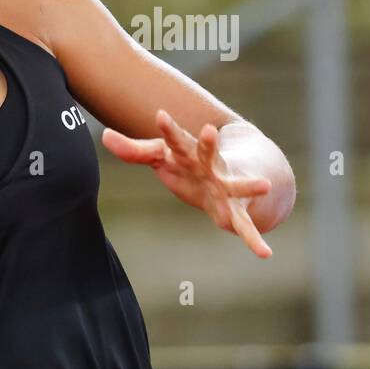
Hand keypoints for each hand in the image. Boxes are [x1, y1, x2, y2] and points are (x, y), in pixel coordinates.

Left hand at [100, 109, 274, 257]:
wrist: (230, 174)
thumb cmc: (186, 163)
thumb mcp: (159, 156)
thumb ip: (133, 150)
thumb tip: (104, 135)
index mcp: (189, 153)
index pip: (175, 140)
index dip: (167, 129)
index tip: (160, 115)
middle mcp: (210, 166)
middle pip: (208, 154)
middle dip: (209, 144)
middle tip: (210, 131)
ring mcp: (226, 186)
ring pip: (238, 186)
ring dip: (250, 185)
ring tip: (264, 185)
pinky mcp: (234, 209)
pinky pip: (245, 225)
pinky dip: (253, 239)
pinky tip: (264, 253)